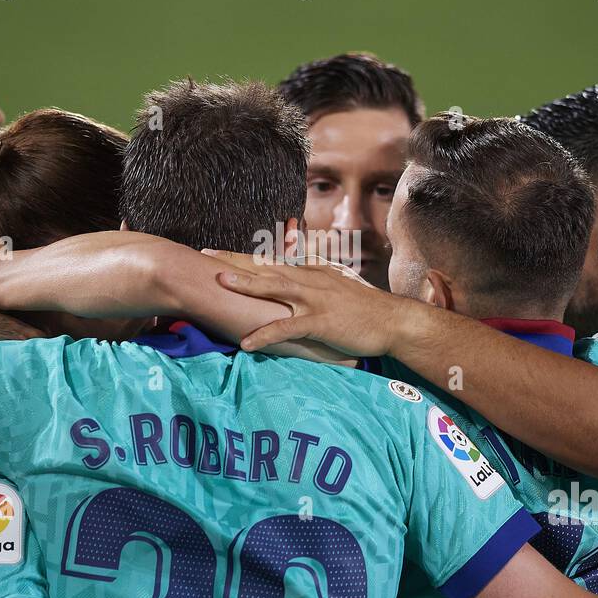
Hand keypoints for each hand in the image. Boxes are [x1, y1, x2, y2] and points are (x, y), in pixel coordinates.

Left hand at [206, 252, 412, 358]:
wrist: (392, 321)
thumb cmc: (363, 309)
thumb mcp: (334, 288)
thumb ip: (311, 282)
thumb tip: (291, 282)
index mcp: (310, 272)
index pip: (270, 261)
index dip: (242, 257)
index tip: (216, 253)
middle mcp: (310, 279)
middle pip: (266, 267)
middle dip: (235, 261)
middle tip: (205, 258)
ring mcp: (316, 299)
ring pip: (275, 288)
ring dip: (247, 285)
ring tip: (219, 283)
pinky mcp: (322, 321)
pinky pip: (288, 328)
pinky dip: (266, 334)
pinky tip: (247, 343)